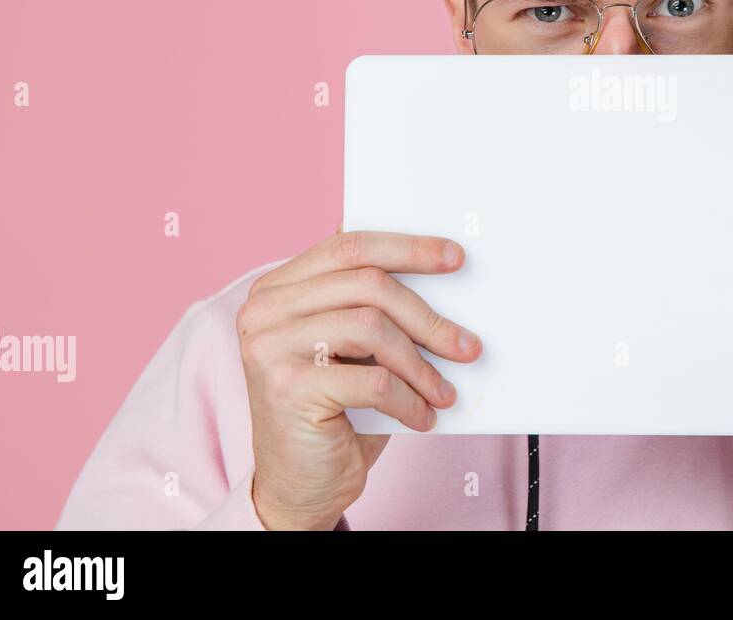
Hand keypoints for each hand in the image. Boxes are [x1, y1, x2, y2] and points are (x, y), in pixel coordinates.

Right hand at [237, 231, 480, 529]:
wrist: (298, 486)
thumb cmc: (333, 411)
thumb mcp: (350, 349)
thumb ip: (368, 305)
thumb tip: (435, 266)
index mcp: (278, 289)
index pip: (349, 247)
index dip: (407, 248)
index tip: (454, 257)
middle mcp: (265, 311)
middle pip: (367, 284)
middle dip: (427, 316)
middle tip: (467, 344)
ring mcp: (270, 347)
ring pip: (372, 327)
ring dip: (420, 364)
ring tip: (443, 391)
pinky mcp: (288, 389)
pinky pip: (373, 380)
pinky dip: (408, 400)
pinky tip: (422, 416)